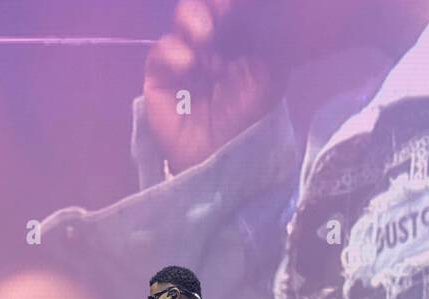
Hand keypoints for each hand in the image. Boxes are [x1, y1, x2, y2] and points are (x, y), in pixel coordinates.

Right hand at [144, 0, 289, 172]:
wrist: (222, 154)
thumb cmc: (248, 115)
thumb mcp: (269, 73)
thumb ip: (264, 38)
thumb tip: (258, 10)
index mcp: (235, 43)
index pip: (228, 11)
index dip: (228, 4)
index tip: (233, 4)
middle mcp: (208, 47)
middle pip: (201, 11)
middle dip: (210, 7)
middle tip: (221, 9)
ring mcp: (182, 60)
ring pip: (179, 25)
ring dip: (192, 21)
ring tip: (205, 36)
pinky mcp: (159, 77)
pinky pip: (160, 53)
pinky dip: (173, 52)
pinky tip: (188, 64)